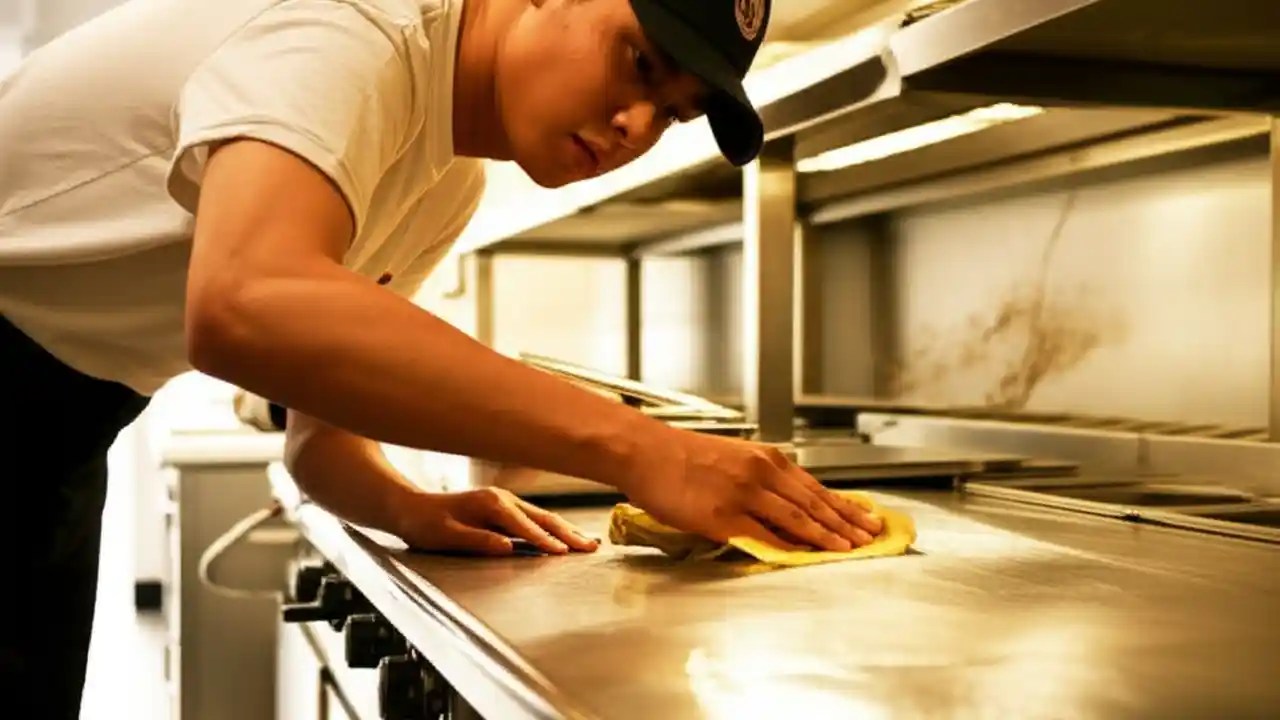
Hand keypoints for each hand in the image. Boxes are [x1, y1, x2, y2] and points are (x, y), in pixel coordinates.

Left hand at [391, 488, 598, 555]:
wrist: (409, 508)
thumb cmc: (425, 524)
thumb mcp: (446, 536)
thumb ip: (478, 541)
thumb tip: (509, 547)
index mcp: (491, 505)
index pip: (525, 526)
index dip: (545, 540)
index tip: (565, 553)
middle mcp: (503, 499)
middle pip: (543, 517)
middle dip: (568, 533)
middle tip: (591, 548)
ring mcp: (505, 502)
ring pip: (543, 516)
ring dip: (566, 530)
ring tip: (589, 543)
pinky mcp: (504, 508)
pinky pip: (535, 518)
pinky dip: (554, 527)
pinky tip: (565, 535)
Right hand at [620, 429, 883, 551]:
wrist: (646, 453)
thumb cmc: (681, 455)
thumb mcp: (732, 456)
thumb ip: (760, 477)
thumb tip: (785, 501)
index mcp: (765, 458)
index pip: (814, 487)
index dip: (843, 505)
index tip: (864, 518)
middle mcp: (761, 473)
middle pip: (814, 502)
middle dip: (846, 522)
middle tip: (871, 537)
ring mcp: (744, 495)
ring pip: (797, 518)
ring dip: (826, 536)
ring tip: (848, 549)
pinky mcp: (724, 517)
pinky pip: (764, 535)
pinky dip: (789, 546)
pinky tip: (807, 555)